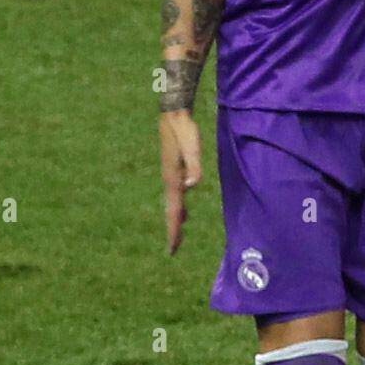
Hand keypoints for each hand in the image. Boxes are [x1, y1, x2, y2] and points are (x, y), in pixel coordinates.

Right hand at [160, 110, 202, 253]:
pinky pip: (176, 197)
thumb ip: (194, 166)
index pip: (174, 211)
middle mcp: (170, 180)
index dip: (174, 230)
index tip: (172, 247)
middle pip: (171, 212)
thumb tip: (191, 185)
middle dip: (172, 231)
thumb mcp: (192, 146)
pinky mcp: (174, 172)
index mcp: (173, 179)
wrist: (174, 114)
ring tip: (177, 238)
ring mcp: (171, 176)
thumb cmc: (185, 129)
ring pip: (173, 205)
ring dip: (175, 222)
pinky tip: (184, 214)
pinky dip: (179, 210)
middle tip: (173, 250)